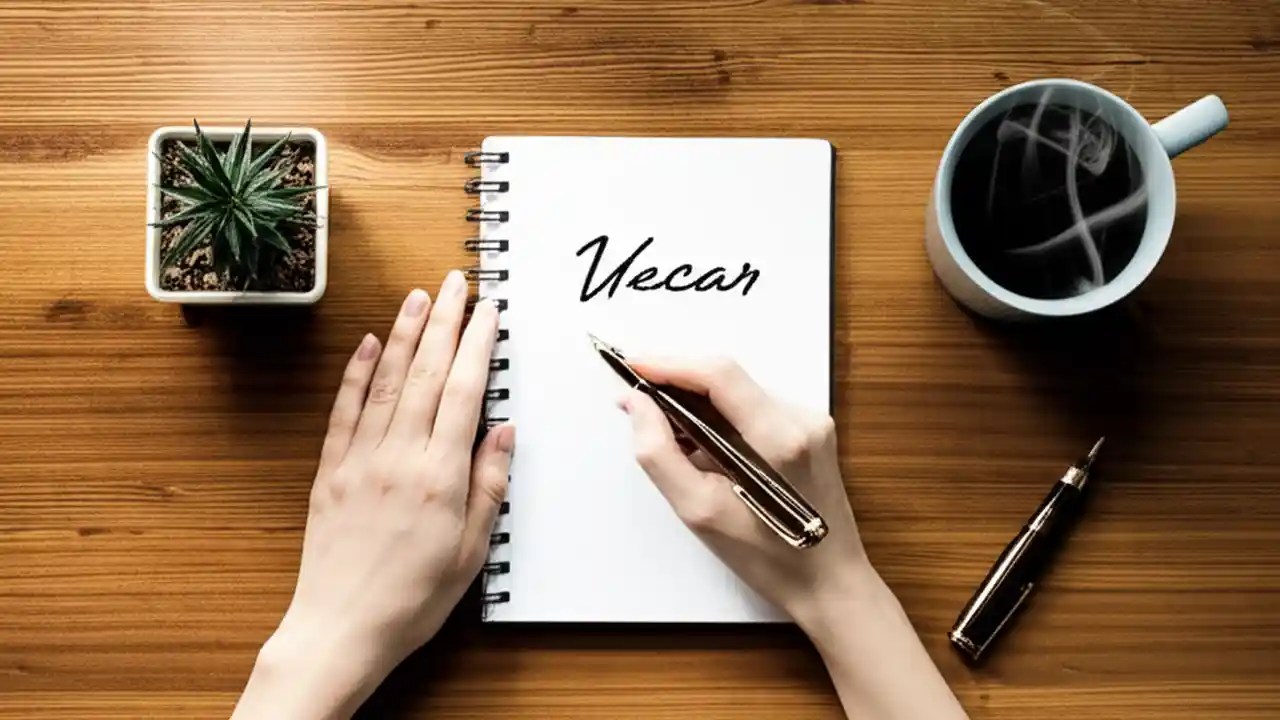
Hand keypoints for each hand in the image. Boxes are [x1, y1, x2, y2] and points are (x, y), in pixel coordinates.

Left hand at [233, 273, 512, 719]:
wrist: (341, 629)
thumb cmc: (412, 599)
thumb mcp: (471, 549)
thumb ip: (488, 484)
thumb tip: (503, 431)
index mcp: (439, 476)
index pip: (464, 392)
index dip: (478, 345)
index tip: (488, 312)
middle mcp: (398, 457)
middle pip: (427, 374)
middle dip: (444, 322)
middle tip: (455, 282)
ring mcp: (359, 459)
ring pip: (386, 381)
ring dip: (405, 333)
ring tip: (418, 296)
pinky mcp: (330, 471)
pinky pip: (345, 410)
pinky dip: (357, 373)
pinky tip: (370, 344)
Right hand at [618, 357, 866, 627]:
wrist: (829, 583)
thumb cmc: (770, 560)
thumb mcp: (699, 512)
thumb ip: (660, 453)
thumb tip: (637, 405)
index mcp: (779, 440)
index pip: (718, 375)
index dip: (669, 364)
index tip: (632, 367)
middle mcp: (801, 420)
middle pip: (727, 379)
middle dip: (677, 385)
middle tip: (638, 405)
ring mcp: (811, 422)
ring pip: (738, 393)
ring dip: (699, 405)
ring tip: (673, 440)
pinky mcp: (811, 430)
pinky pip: (754, 408)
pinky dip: (722, 419)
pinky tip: (706, 450)